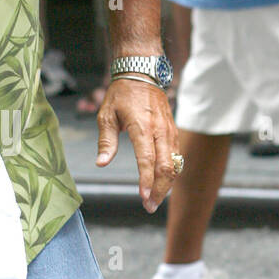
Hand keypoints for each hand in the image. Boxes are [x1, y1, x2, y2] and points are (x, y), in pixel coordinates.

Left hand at [94, 77, 178, 213]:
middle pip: (166, 167)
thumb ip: (106, 141)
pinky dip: (171, 172)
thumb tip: (101, 163)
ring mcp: (169, 131)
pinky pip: (177, 156)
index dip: (146, 180)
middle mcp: (160, 130)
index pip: (147, 159)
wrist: (142, 72)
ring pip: (175, 163)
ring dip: (166, 184)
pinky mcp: (173, 131)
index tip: (144, 197)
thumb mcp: (106, 115)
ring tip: (155, 199)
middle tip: (149, 206)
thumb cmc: (121, 94)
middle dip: (159, 189)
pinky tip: (162, 183)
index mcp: (142, 126)